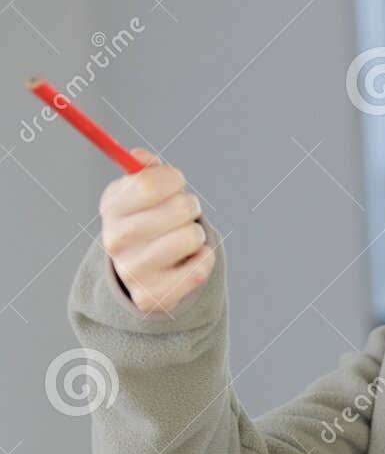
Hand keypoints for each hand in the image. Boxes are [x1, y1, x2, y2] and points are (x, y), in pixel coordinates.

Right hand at [99, 149, 213, 314]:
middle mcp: (115, 240)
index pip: (150, 184)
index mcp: (111, 207)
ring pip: (192, 237)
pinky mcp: (154, 297)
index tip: (177, 182)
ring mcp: (133, 272)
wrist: (143, 273)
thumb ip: (146, 171)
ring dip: (196, 234)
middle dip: (190, 206)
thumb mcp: (142, 192)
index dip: (173, 179)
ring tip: (182, 239)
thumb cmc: (149, 220)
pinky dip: (204, 259)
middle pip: (178, 209)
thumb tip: (139, 156)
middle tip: (184, 214)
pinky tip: (187, 261)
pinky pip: (202, 266)